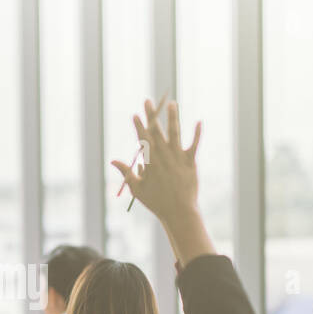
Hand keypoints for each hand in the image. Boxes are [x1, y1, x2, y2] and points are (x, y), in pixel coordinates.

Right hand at [110, 100, 213, 263]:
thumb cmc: (156, 202)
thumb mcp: (137, 189)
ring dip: (172, 117)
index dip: (138, 126)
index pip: (142, 139)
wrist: (178, 212)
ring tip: (171, 103)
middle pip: (156, 131)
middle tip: (148, 100)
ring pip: (175, 133)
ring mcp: (178, 157)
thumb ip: (126, 172)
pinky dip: (197, 134)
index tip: (135, 115)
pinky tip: (199, 122)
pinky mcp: (190, 161)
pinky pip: (194, 145)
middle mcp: (163, 156)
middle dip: (151, 115)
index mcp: (150, 162)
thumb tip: (113, 160)